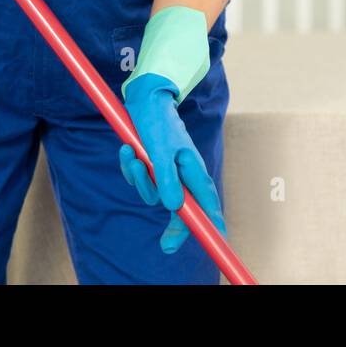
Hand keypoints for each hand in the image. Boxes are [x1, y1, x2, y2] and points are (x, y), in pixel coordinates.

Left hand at [120, 72, 224, 253]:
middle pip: (182, 208)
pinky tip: (127, 150)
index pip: (208, 203)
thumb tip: (172, 208)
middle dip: (172, 226)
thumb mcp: (161, 151)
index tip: (218, 241)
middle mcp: (182, 173)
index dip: (213, 224)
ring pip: (153, 193)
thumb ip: (166, 179)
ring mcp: (167, 170)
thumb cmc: (158, 123)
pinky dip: (130, 168)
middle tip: (166, 247)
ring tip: (133, 155)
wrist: (144, 99)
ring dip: (138, 178)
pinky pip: (139, 179)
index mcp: (193, 170)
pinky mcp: (151, 164)